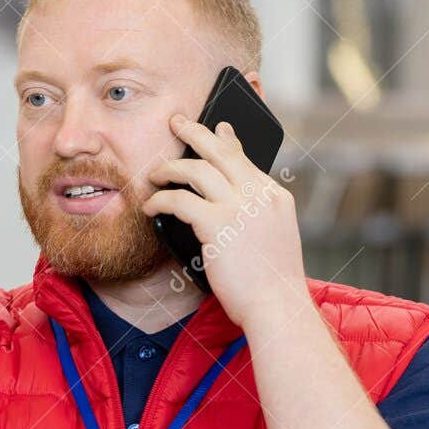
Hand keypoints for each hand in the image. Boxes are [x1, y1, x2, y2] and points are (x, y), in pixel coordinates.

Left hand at [143, 113, 309, 329]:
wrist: (277, 306)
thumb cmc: (270, 284)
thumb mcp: (271, 239)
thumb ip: (255, 216)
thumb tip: (230, 211)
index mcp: (275, 197)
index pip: (245, 160)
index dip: (226, 142)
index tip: (215, 129)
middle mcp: (260, 195)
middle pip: (221, 152)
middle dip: (195, 132)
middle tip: (177, 121)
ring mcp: (240, 207)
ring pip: (197, 169)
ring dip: (170, 169)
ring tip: (153, 174)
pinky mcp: (219, 225)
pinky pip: (180, 200)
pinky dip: (160, 200)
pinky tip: (150, 206)